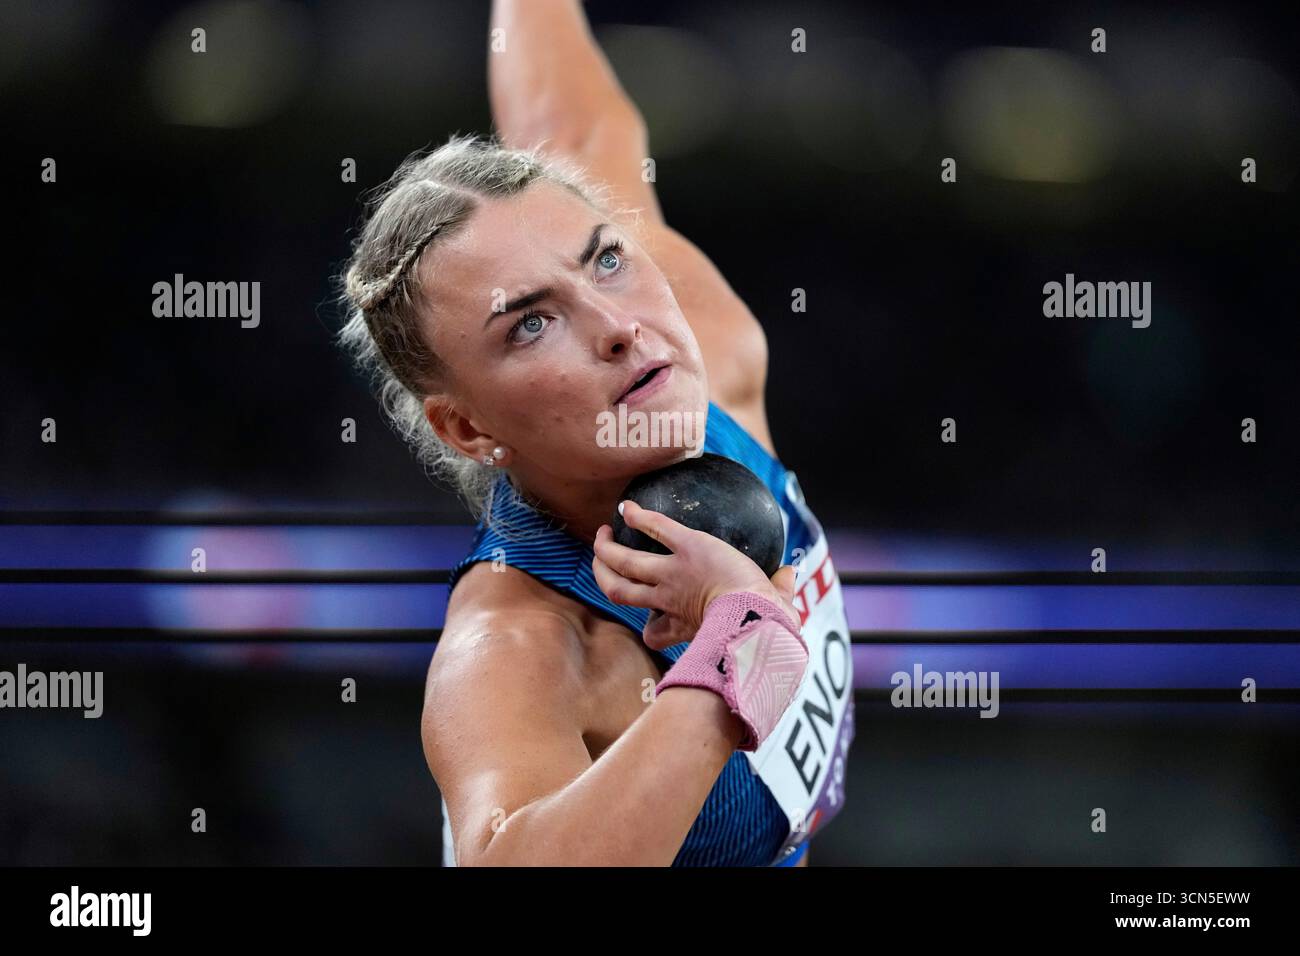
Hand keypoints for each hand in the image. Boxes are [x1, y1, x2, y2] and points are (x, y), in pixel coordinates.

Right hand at [592, 499, 800, 650]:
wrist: (754, 618)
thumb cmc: (762, 626)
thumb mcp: (766, 617)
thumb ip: (779, 594)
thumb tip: (792, 575)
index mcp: (683, 626)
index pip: (655, 635)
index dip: (650, 631)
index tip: (652, 625)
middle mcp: (668, 600)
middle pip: (619, 592)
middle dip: (604, 576)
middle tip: (601, 562)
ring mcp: (672, 575)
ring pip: (622, 565)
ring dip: (605, 551)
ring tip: (600, 538)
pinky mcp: (686, 548)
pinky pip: (655, 529)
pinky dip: (638, 517)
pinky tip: (626, 507)